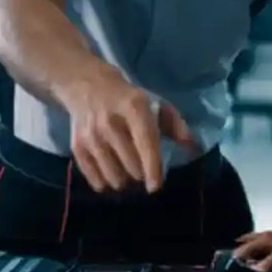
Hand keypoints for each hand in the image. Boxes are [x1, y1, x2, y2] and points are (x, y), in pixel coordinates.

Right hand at [62, 68, 198, 193]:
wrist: (87, 85)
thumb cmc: (128, 98)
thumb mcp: (155, 104)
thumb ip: (175, 126)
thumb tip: (193, 148)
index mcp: (134, 109)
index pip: (146, 144)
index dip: (153, 168)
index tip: (156, 186)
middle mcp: (111, 123)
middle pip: (132, 167)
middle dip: (141, 173)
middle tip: (142, 166)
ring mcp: (92, 137)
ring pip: (114, 177)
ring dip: (124, 180)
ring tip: (126, 168)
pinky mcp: (77, 147)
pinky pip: (96, 180)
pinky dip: (106, 182)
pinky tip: (110, 171)